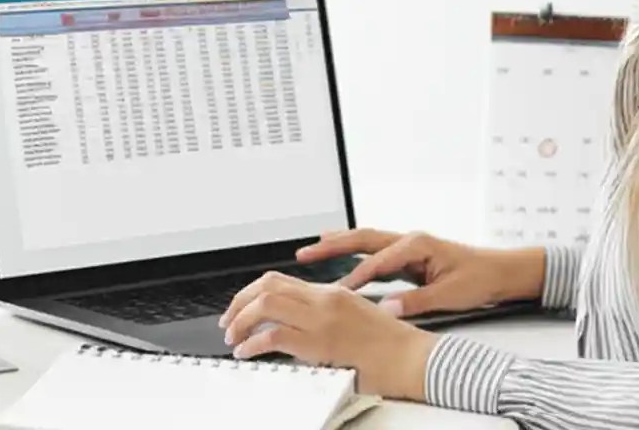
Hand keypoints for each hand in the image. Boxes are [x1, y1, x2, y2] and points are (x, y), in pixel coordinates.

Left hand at [217, 271, 438, 398]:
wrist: (411, 358)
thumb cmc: (390, 344)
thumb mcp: (354, 316)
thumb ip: (325, 314)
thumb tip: (295, 322)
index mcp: (331, 292)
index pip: (280, 280)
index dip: (252, 292)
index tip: (240, 307)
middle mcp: (324, 299)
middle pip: (266, 286)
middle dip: (238, 303)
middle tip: (228, 322)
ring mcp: (321, 320)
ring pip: (265, 305)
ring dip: (240, 321)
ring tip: (233, 338)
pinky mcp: (320, 344)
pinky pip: (274, 336)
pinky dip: (253, 344)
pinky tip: (247, 352)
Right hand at [297, 228, 545, 317]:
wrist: (501, 271)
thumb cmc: (480, 278)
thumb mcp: (450, 294)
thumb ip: (416, 302)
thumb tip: (387, 309)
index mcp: (417, 245)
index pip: (377, 262)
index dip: (355, 278)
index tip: (336, 291)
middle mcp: (409, 240)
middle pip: (362, 239)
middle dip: (332, 246)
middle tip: (304, 253)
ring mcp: (407, 245)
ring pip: (365, 241)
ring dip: (338, 244)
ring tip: (311, 250)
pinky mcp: (407, 254)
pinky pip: (373, 250)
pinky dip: (353, 251)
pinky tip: (339, 255)